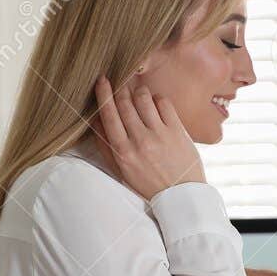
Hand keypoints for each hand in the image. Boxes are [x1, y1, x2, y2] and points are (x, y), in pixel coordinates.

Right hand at [91, 75, 204, 199]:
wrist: (180, 196)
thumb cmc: (148, 183)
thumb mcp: (121, 170)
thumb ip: (106, 146)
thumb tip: (95, 121)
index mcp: (123, 151)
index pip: (109, 115)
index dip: (104, 94)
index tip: (102, 80)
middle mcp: (140, 140)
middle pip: (125, 103)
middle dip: (120, 89)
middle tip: (121, 83)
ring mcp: (160, 134)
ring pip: (143, 99)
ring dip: (138, 91)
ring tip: (138, 94)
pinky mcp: (177, 130)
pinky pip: (164, 103)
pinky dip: (157, 98)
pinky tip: (156, 104)